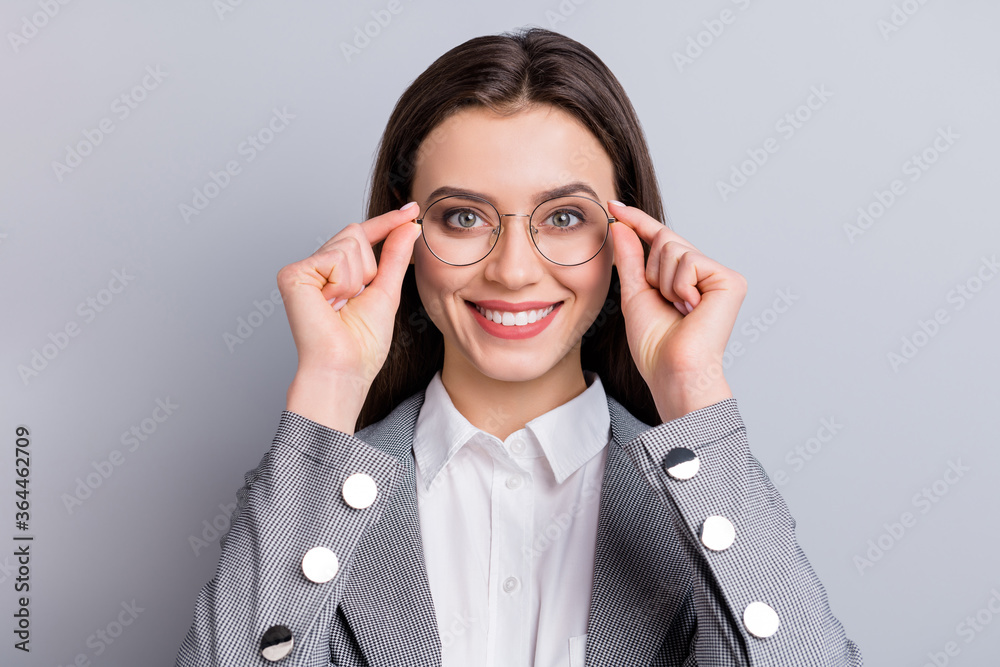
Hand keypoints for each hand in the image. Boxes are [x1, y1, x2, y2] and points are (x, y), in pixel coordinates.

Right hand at [277, 202, 422, 429]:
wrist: (345, 368)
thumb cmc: (362, 345)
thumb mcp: (387, 292)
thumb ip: (395, 256)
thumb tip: (409, 226)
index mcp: (335, 273)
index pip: (362, 237)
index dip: (387, 222)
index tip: (412, 209)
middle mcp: (316, 268)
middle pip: (355, 234)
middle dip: (369, 265)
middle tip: (356, 299)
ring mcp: (302, 270)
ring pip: (349, 243)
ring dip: (357, 277)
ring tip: (342, 305)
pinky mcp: (292, 274)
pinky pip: (335, 257)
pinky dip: (343, 281)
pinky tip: (331, 303)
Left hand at [608, 200, 746, 422]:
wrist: (672, 370)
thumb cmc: (655, 345)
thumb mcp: (635, 294)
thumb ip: (630, 259)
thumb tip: (620, 226)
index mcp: (685, 278)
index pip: (659, 240)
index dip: (637, 221)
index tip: (613, 205)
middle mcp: (706, 273)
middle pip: (665, 240)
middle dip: (651, 270)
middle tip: (663, 302)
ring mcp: (720, 276)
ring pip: (674, 249)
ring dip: (664, 281)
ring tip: (678, 309)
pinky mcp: (730, 280)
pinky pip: (689, 261)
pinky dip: (679, 285)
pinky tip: (690, 308)